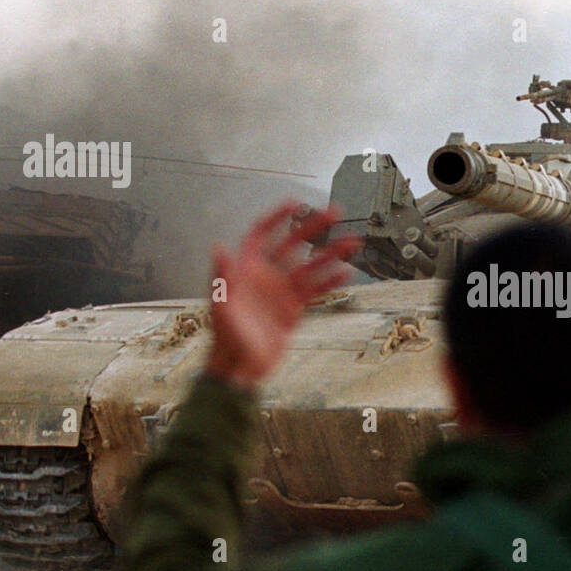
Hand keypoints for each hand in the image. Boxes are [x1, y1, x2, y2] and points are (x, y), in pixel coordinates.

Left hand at [205, 204, 360, 388]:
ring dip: (331, 252)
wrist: (241, 366)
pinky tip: (346, 273)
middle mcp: (266, 275)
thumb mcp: (221, 305)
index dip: (277, 217)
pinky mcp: (294, 307)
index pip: (262, 234)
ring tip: (351, 242)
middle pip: (293, 243)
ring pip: (311, 265)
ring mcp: (282, 291)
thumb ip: (222, 276)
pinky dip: (331, 281)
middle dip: (313, 227)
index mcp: (246, 269)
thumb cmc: (225, 336)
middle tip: (334, 213)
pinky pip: (316, 289)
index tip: (295, 204)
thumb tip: (219, 247)